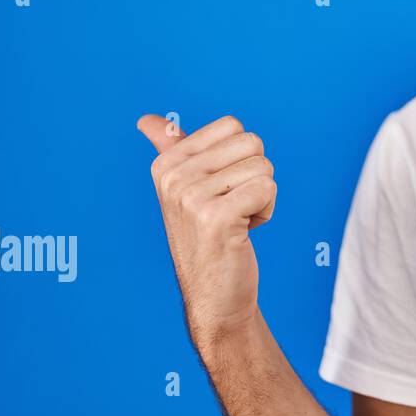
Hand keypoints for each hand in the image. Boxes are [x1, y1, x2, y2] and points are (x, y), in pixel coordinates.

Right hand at [137, 114, 276, 347]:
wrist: (215, 295)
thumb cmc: (207, 237)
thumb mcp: (184, 189)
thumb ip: (170, 150)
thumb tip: (147, 120)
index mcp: (166, 164)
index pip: (233, 126)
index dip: (240, 158)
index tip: (221, 189)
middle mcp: (173, 177)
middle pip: (253, 143)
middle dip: (255, 176)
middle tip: (233, 208)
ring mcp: (191, 197)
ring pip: (264, 167)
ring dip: (261, 197)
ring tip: (236, 222)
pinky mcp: (216, 217)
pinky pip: (268, 188)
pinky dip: (266, 211)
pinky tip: (243, 233)